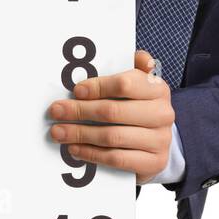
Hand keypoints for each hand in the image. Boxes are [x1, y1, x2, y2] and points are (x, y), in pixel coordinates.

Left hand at [46, 48, 175, 184]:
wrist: (157, 140)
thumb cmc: (139, 105)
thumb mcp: (139, 82)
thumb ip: (134, 65)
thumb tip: (136, 55)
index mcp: (158, 88)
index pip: (124, 84)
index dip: (98, 87)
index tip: (76, 91)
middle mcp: (163, 114)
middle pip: (113, 112)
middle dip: (80, 111)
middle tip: (56, 111)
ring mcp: (160, 140)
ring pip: (112, 137)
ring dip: (80, 134)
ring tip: (59, 132)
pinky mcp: (153, 163)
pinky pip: (116, 159)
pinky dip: (92, 154)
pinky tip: (75, 149)